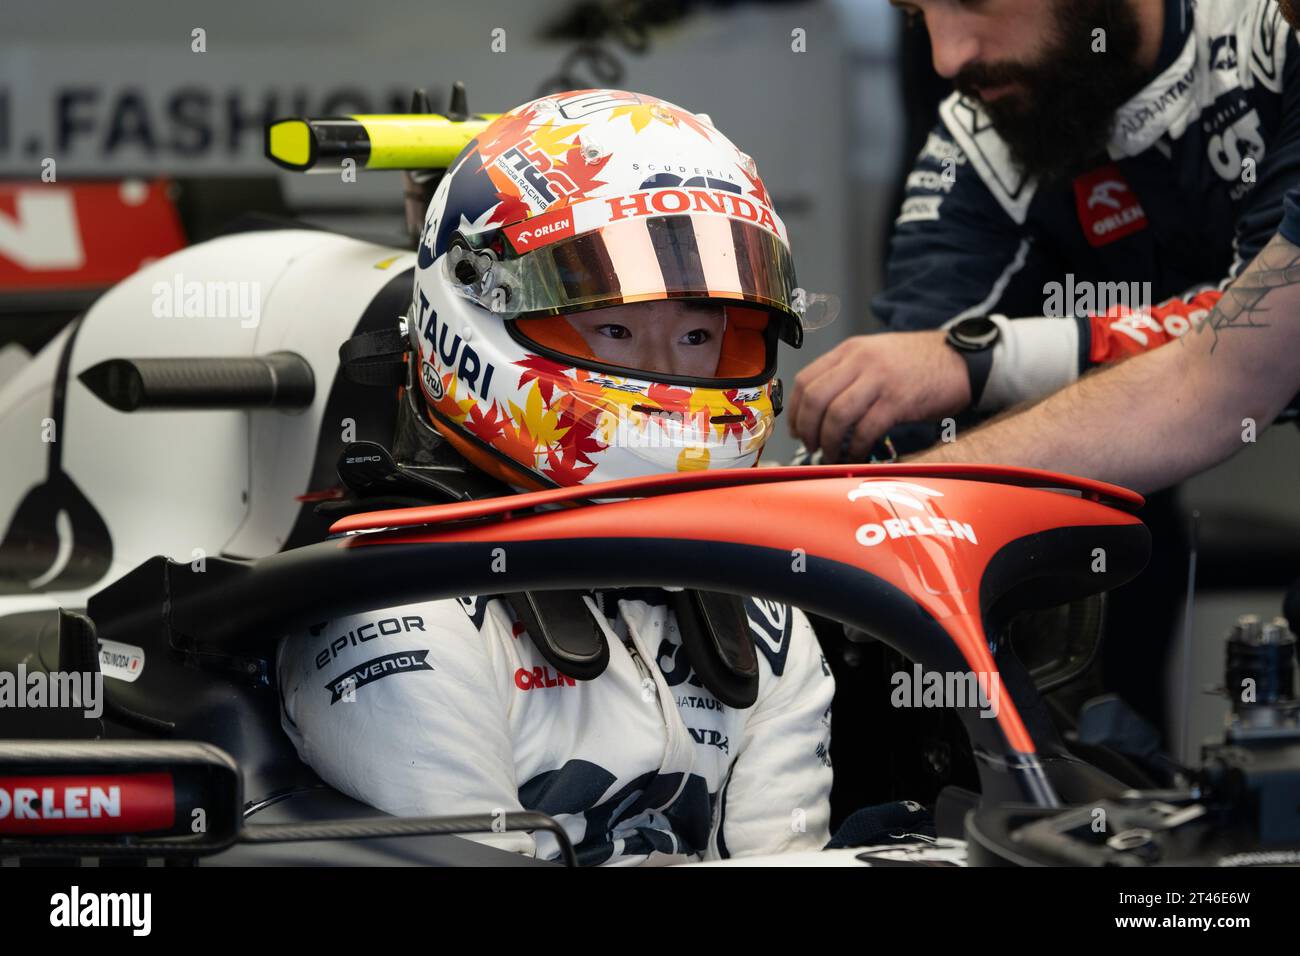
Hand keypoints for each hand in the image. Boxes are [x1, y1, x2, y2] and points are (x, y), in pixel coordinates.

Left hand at [788, 330, 971, 462]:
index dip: (795, 411)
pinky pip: (866, 430)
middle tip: (810, 447)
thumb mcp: (876, 357)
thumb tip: (819, 412)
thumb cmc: (917, 364)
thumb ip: (848, 376)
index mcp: (850, 350)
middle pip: (815, 398)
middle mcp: (861, 361)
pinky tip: (855, 457)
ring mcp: (880, 379)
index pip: (806, 379)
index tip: (797, 430)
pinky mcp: (899, 400)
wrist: (961, 361)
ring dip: (828, 442)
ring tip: (831, 455)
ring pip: (836, 415)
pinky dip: (855, 448)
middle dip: (807, 429)